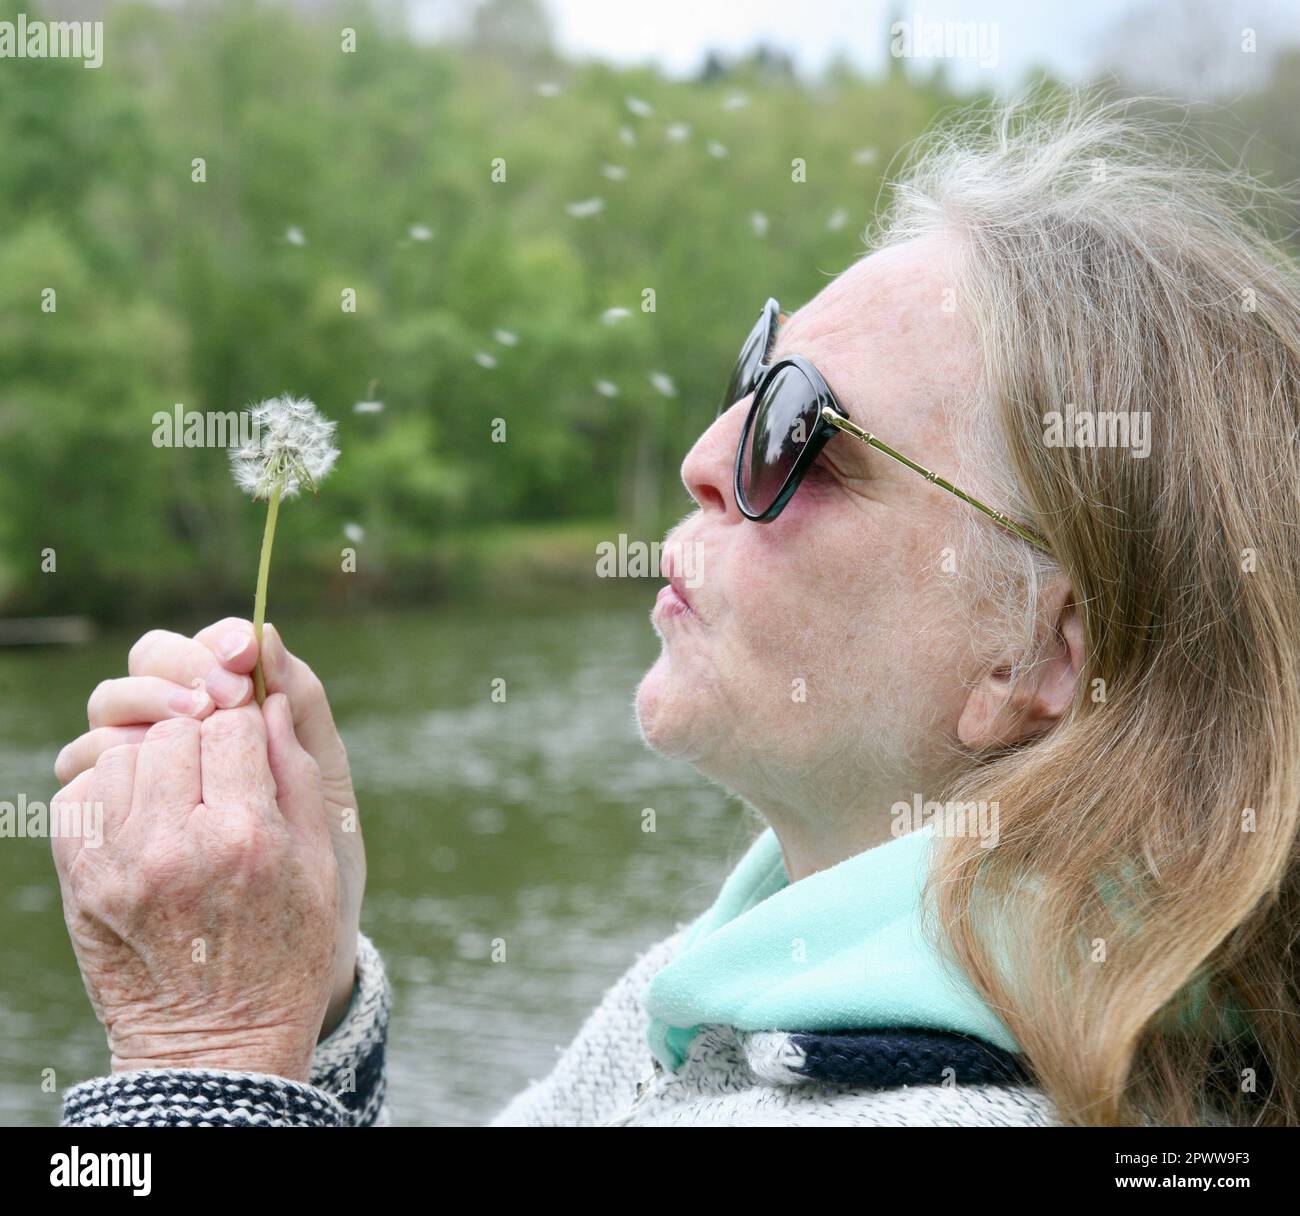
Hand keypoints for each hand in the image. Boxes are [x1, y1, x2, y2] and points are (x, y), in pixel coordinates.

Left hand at [51, 698, 337, 1078]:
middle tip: (215, 775)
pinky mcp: (80, 880)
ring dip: (150, 764)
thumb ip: (295, 773)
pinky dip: (107, 793)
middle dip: (198, 740)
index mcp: (244, 836)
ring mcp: (118, 863)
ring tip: (177, 799)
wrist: (214, 1043)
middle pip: (174, 731)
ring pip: (120, 754)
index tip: (249, 748)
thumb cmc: (283, 951)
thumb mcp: (318, 864)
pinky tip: (139, 819)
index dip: (245, 727)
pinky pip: (78, 795)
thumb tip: (271, 700)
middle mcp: (174, 844)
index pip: (232, 724)